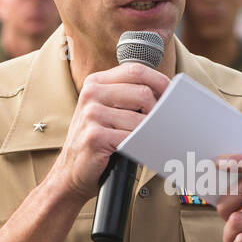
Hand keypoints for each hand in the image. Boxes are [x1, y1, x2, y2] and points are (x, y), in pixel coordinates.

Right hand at [50, 63, 169, 201]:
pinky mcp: (94, 136)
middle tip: (160, 124)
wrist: (71, 171)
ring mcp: (91, 114)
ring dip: (148, 133)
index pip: (135, 70)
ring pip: (140, 119)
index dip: (159, 81)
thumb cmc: (95, 140)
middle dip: (157, 111)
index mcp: (96, 82)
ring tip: (145, 140)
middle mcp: (91, 94)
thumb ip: (128, 96)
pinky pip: (131, 138)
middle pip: (142, 93)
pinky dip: (139, 146)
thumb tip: (164, 95)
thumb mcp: (107, 110)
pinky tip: (135, 149)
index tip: (170, 95)